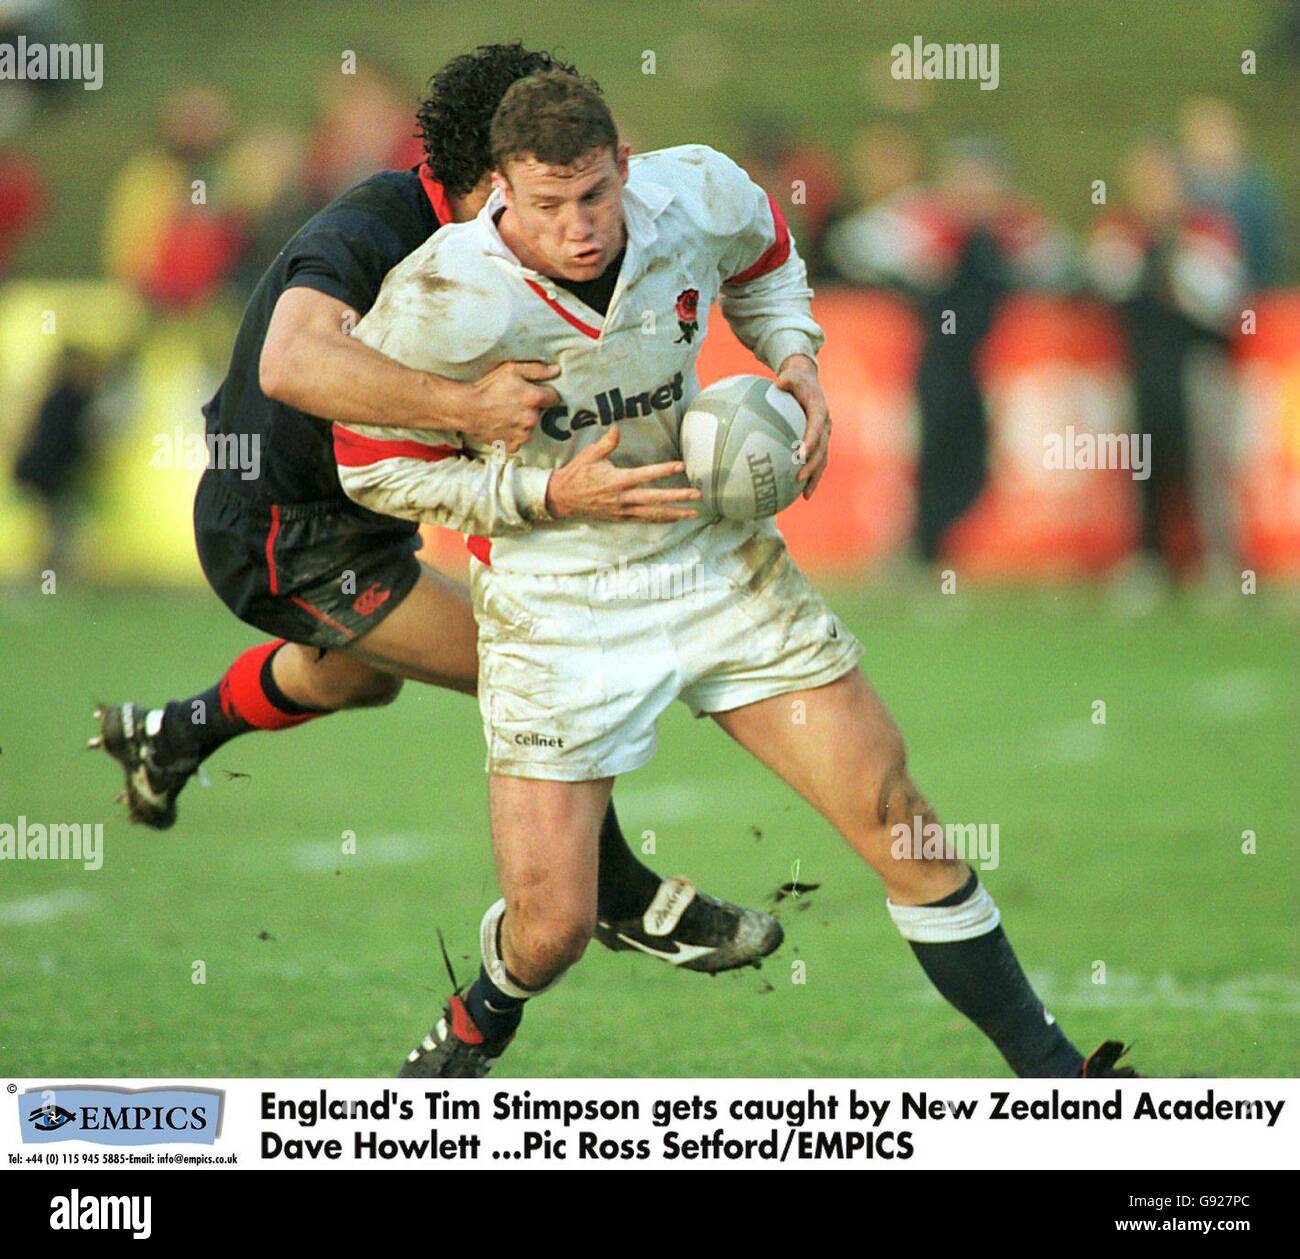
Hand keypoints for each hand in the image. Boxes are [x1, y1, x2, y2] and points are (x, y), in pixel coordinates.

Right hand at [460, 361, 560, 451]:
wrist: (466, 409)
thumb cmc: (488, 386)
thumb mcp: (511, 369)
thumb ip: (537, 370)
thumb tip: (556, 370)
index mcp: (535, 398)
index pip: (554, 397)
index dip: (544, 394)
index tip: (533, 392)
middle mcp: (532, 419)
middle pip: (540, 413)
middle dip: (531, 408)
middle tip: (513, 402)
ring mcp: (523, 435)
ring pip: (529, 428)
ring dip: (522, 422)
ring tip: (505, 414)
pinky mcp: (513, 446)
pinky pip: (518, 440)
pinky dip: (512, 435)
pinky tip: (502, 425)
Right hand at [545, 426, 701, 521]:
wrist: (562, 499)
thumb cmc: (577, 474)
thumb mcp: (590, 455)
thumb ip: (607, 442)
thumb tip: (617, 427)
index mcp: (617, 480)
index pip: (646, 475)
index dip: (664, 470)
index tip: (681, 466)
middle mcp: (623, 497)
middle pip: (656, 498)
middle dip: (678, 497)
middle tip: (697, 495)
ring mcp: (623, 510)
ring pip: (654, 514)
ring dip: (675, 514)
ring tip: (694, 514)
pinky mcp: (621, 517)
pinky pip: (645, 520)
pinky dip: (661, 520)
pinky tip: (675, 519)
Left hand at [776, 354, 829, 498]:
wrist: (807, 381)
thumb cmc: (795, 379)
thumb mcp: (791, 375)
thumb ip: (786, 379)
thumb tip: (778, 383)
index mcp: (820, 410)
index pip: (817, 427)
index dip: (811, 440)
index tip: (801, 453)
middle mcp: (825, 425)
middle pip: (821, 449)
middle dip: (812, 465)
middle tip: (798, 478)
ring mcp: (824, 436)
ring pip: (822, 460)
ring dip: (814, 477)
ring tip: (805, 495)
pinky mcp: (819, 443)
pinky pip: (816, 462)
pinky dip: (811, 477)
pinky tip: (801, 493)